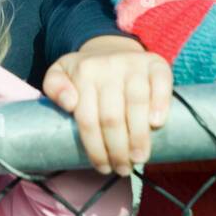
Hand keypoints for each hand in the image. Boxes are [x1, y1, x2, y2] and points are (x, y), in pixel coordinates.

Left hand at [42, 35, 171, 175]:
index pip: (87, 118)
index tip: (102, 167)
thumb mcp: (60, 73)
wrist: (109, 47)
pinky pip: (161, 82)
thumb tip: (69, 104)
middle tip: (122, 169)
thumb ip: (54, 87)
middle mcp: (108, 66)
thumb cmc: (85, 72)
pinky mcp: (156, 63)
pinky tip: (157, 124)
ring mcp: (133, 63)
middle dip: (117, 149)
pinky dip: (160, 103)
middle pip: (112, 116)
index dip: (95, 148)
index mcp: (83, 72)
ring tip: (139, 159)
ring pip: (136, 103)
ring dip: (139, 136)